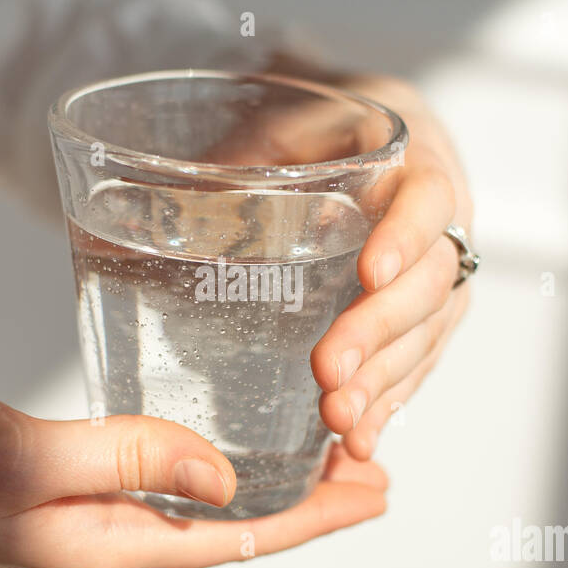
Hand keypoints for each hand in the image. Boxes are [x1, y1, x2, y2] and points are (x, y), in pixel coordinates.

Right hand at [0, 371, 386, 567]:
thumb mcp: (27, 457)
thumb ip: (130, 459)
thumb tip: (227, 472)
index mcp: (109, 544)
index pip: (239, 538)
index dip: (316, 516)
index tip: (379, 489)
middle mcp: (107, 533)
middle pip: (232, 523)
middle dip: (308, 497)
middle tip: (373, 460)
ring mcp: (84, 505)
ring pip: (197, 494)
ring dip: (261, 472)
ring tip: (315, 440)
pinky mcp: (63, 470)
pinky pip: (154, 463)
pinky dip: (201, 447)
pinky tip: (216, 422)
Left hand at [263, 58, 474, 460]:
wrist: (353, 141)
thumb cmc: (318, 133)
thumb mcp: (281, 129)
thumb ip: (236, 165)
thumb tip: (127, 222)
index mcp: (414, 161)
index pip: (429, 198)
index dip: (405, 237)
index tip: (368, 273)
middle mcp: (439, 224)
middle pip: (430, 284)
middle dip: (379, 332)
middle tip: (329, 371)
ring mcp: (434, 278)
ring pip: (427, 335)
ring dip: (383, 381)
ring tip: (339, 420)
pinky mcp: (423, 320)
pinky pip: (416, 366)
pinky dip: (387, 403)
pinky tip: (358, 438)